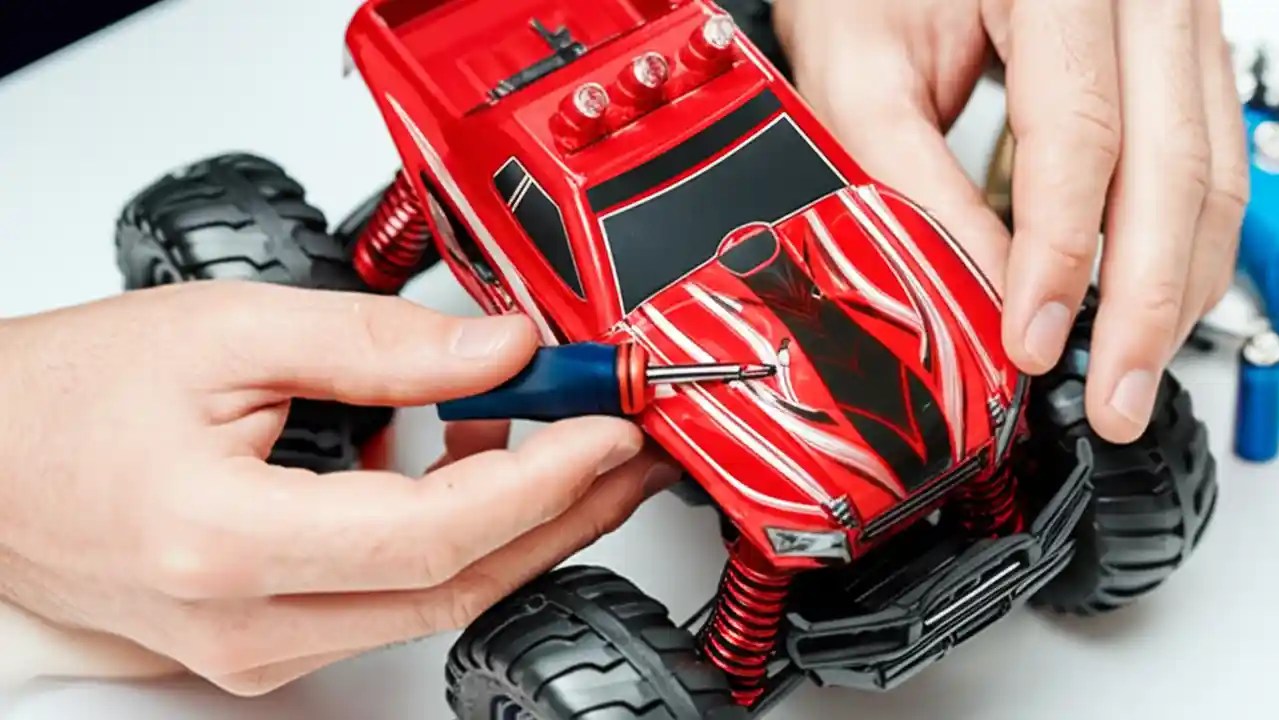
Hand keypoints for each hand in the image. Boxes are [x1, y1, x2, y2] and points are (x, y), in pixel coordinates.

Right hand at [0, 281, 672, 695]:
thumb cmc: (63, 399)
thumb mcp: (227, 333)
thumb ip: (377, 344)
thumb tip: (498, 352)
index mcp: (226, 542)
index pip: (437, 536)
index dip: (544, 483)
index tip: (605, 429)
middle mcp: (245, 624)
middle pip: (456, 588)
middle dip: (562, 514)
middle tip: (624, 453)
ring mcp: (254, 649)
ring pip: (431, 603)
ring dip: (515, 527)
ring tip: (562, 447)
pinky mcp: (261, 643)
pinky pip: (388, 601)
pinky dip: (450, 542)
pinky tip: (471, 471)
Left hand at [774, 0, 1248, 441]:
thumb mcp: (861, 71)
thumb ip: (910, 180)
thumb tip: (971, 290)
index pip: (1079, 135)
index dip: (1059, 254)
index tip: (1034, 342)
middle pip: (1172, 163)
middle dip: (1144, 302)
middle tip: (1116, 398)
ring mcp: (1178, 16)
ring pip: (1211, 170)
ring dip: (1176, 286)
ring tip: (1130, 371)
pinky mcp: (1181, 53)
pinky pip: (1210, 155)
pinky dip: (1182, 242)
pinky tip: (1149, 302)